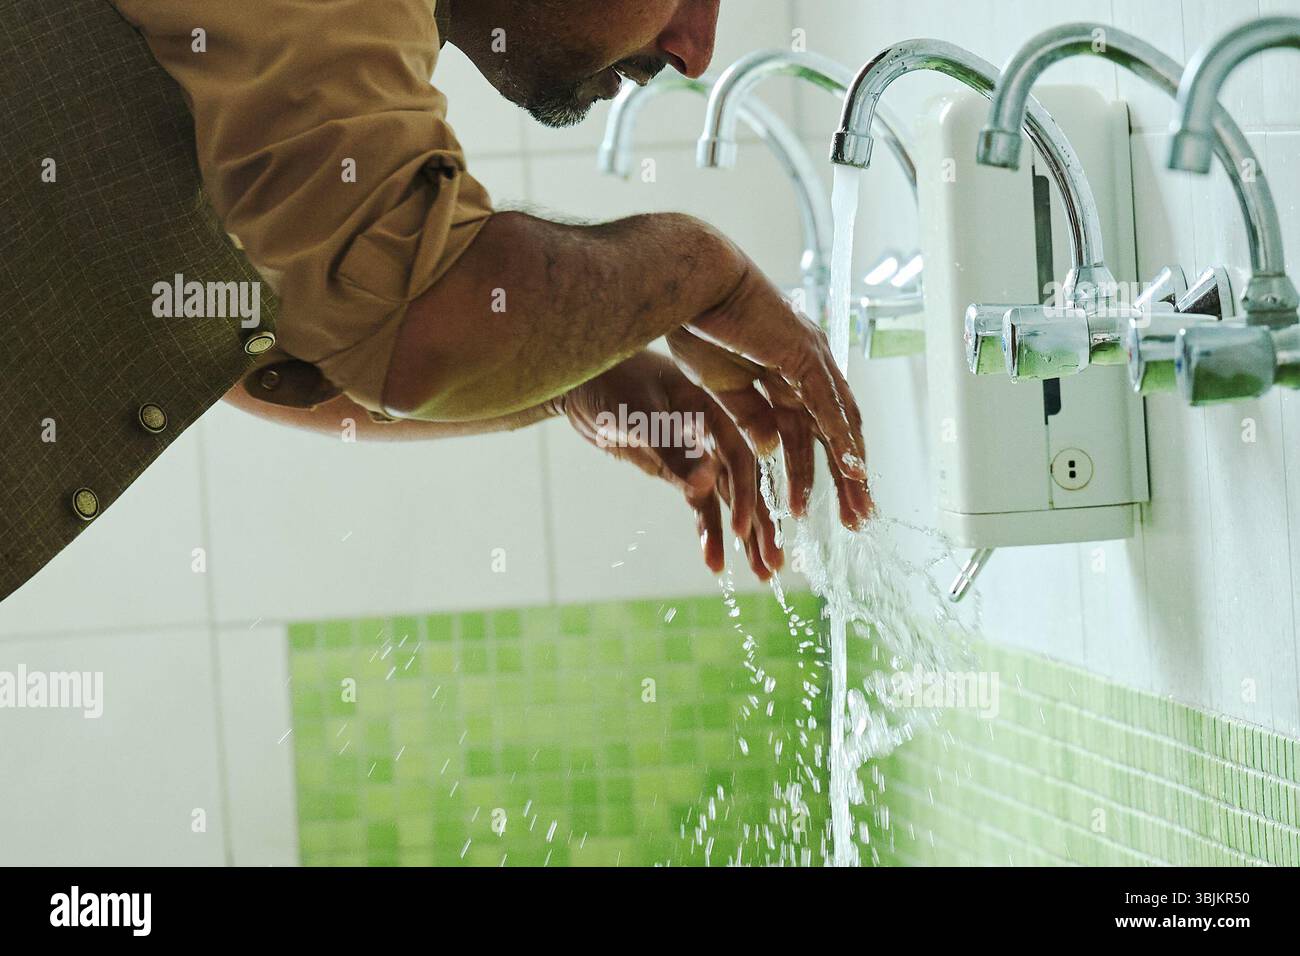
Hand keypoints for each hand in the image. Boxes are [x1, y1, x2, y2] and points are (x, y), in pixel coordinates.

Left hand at [559, 351, 782, 580]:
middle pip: (745, 482)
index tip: (744, 530)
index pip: (739, 456)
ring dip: (744, 536)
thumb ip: (672, 450)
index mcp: (712, 407)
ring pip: (729, 499)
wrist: (581, 385)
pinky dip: (708, 532)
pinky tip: (715, 563)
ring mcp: (698, 452)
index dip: (746, 493)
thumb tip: (707, 485)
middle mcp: (714, 431)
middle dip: (759, 524)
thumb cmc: (610, 385)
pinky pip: (701, 505)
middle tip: (774, 564)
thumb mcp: (638, 416)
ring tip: (761, 573)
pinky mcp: (680, 469)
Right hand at [668, 253, 873, 528]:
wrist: (692, 285)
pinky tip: (852, 467)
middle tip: (854, 518)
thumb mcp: (722, 389)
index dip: (812, 471)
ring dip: (849, 469)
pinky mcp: (803, 354)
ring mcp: (809, 360)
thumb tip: (770, 453)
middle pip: (833, 435)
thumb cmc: (698, 327)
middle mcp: (805, 371)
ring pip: (839, 425)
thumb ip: (748, 420)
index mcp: (783, 378)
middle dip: (844, 479)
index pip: (809, 433)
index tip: (808, 508)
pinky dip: (841, 438)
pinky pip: (828, 404)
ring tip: (856, 508)